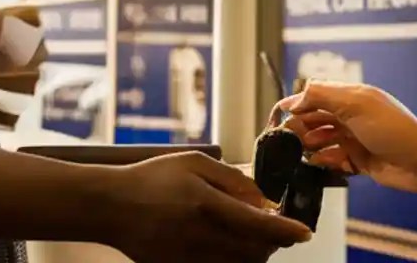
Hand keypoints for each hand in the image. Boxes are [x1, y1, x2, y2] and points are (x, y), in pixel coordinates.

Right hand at [104, 151, 311, 261]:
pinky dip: (234, 262)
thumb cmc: (153, 178)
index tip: (305, 232)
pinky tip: (231, 246)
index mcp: (205, 203)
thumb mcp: (194, 163)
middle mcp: (199, 234)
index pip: (258, 224)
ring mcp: (188, 257)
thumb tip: (263, 199)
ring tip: (255, 237)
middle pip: (255, 250)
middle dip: (274, 242)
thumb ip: (232, 179)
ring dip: (256, 254)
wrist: (110, 206)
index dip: (287, 230)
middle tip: (279, 229)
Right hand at [280, 81, 416, 194]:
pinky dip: (324, 160)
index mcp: (352, 96)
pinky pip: (334, 159)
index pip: (316, 94)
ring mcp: (356, 138)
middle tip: (287, 138)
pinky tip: (319, 163)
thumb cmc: (394, 130)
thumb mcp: (355, 104)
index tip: (278, 116)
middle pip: (316, 117)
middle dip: (301, 126)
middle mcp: (353, 115)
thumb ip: (322, 96)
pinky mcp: (359, 160)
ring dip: (311, 144)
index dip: (297, 104)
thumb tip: (295, 98)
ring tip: (303, 151)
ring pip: (322, 139)